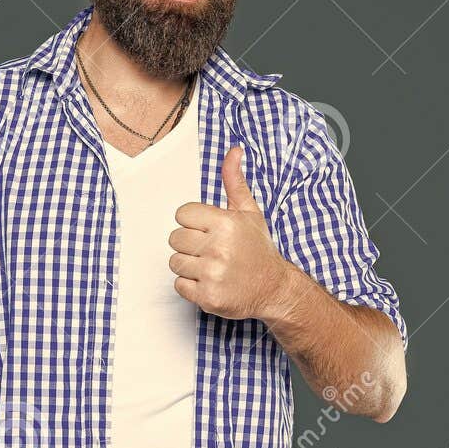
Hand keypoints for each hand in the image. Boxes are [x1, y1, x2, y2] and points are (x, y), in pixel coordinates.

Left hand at [169, 145, 294, 320]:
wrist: (274, 288)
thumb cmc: (258, 249)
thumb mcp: (248, 212)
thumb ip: (234, 181)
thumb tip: (234, 151)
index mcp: (225, 223)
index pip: (182, 214)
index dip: (193, 222)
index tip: (208, 230)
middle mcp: (218, 248)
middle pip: (175, 238)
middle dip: (190, 244)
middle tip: (210, 250)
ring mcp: (212, 274)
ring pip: (174, 262)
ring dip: (188, 265)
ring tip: (210, 266)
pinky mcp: (207, 297)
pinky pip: (179, 285)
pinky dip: (190, 285)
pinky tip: (209, 281)